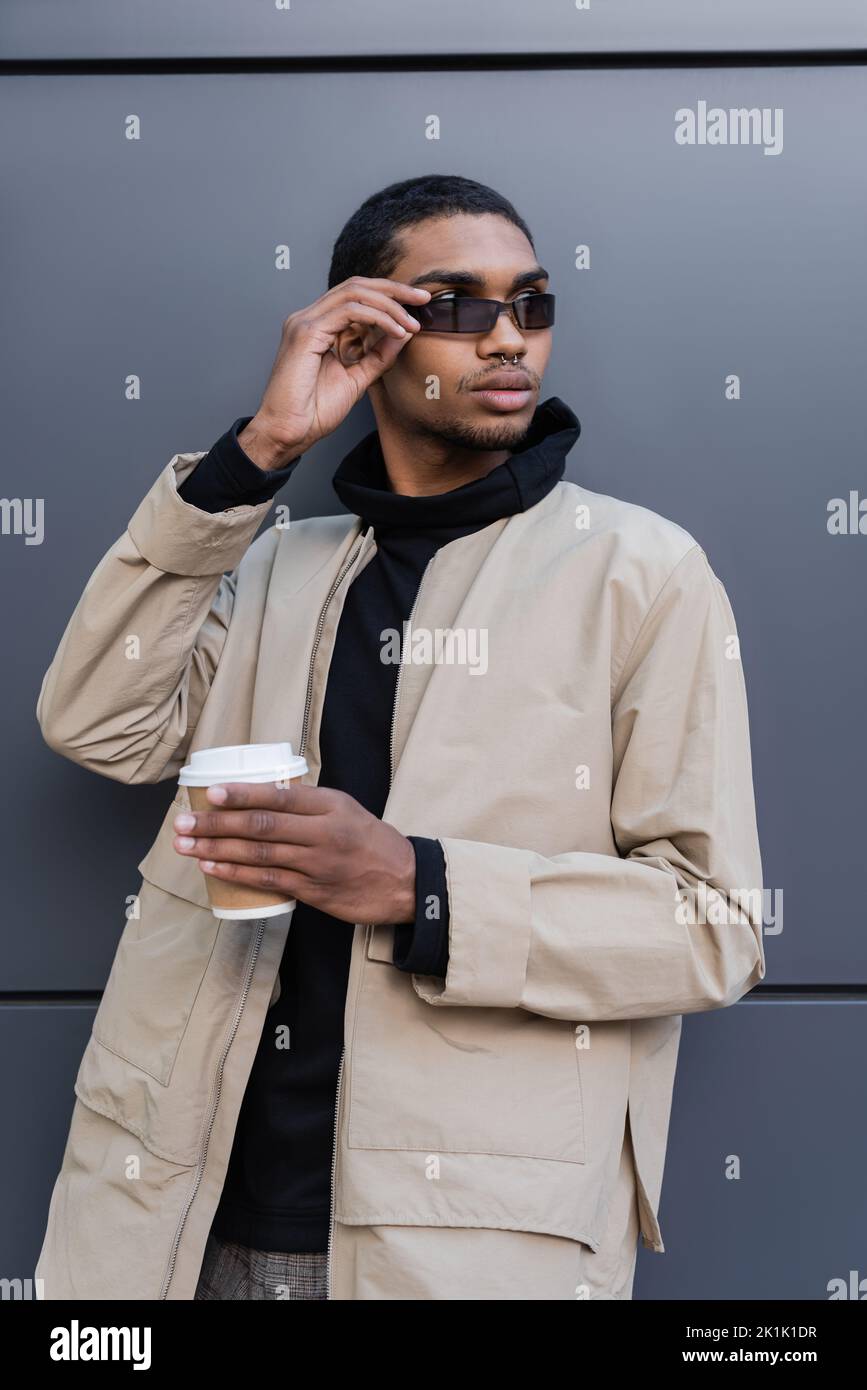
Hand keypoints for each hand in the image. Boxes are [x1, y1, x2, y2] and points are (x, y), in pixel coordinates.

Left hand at [171, 780, 416, 925]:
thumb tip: (261, 795)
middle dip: (216, 825)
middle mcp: (323, 833)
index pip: (279, 797)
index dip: (242, 795)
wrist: (405, 881)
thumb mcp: (345, 808)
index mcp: (330, 805)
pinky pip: (268, 881)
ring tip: (186, 845)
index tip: (211, 794)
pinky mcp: (313, 892)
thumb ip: (307, 803)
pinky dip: (236, 874)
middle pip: (261, 826)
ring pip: (259, 855)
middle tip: (182, 823)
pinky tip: (212, 868)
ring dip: (217, 850)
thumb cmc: (370, 840)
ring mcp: (316, 865)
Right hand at [239, 277, 432, 467]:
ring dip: (389, 305)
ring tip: (411, 323)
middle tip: (423, 298)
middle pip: (356, 286)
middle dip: (394, 289)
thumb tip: (404, 334)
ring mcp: (305, 322)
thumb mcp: (357, 378)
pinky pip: (349, 312)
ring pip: (354, 293)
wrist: (289, 432)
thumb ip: (378, 355)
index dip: (388, 295)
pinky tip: (395, 331)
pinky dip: (377, 318)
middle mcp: (309, 318)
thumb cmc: (313, 411)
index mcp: (318, 326)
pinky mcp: (306, 332)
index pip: (355, 295)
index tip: (417, 305)